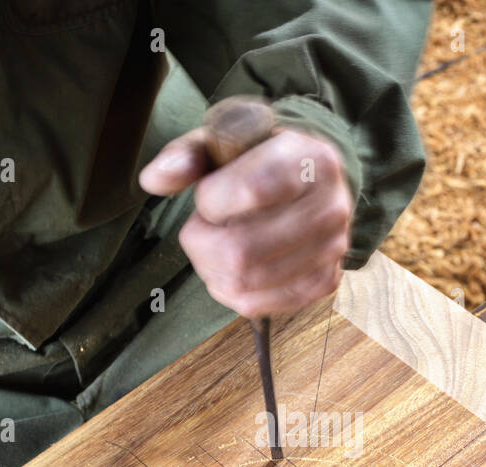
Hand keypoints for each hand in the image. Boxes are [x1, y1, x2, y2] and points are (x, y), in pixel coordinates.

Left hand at [140, 125, 353, 316]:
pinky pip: (258, 304)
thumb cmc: (258, 159)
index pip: (253, 190)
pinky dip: (228, 290)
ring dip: (210, 268)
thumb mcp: (224, 141)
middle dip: (201, 243)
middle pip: (242, 250)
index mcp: (312, 160)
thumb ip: (186, 155)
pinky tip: (227, 268)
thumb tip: (153, 180)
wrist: (308, 183)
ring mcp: (332, 249)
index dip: (211, 201)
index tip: (206, 196)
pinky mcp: (323, 282)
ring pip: (245, 282)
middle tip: (201, 227)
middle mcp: (331, 207)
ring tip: (213, 245)